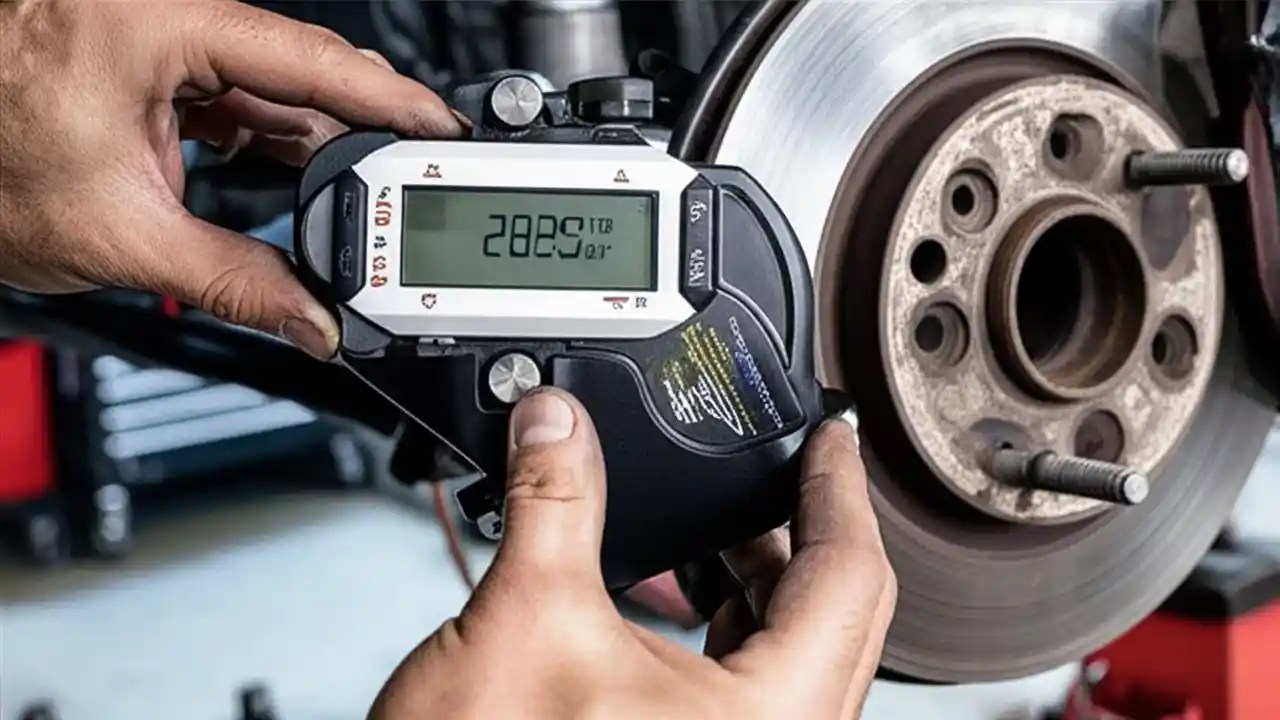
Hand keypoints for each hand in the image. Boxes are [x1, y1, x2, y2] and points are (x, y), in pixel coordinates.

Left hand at [0, 0, 465, 358]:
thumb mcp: (123, 239)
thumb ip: (235, 281)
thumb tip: (311, 318)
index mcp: (150, 26)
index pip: (304, 56)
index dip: (387, 98)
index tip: (443, 128)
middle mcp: (160, 19)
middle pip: (300, 68)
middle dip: (361, 129)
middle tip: (414, 179)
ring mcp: (159, 40)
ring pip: (274, 84)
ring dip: (318, 141)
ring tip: (363, 195)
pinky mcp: (155, 65)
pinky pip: (239, 93)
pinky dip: (272, 137)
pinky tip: (298, 175)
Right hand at [371, 388, 896, 718]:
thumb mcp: (525, 618)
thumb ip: (552, 501)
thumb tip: (554, 424)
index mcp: (770, 717)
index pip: (850, 578)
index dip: (839, 489)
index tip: (831, 439)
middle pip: (831, 613)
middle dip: (796, 528)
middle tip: (777, 463)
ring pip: (791, 650)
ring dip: (755, 578)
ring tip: (720, 516)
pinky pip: (749, 682)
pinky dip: (725, 624)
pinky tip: (683, 586)